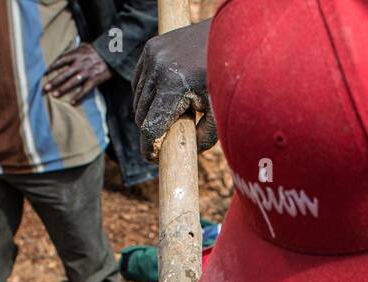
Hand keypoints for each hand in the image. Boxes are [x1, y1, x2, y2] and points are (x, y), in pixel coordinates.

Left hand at [43, 44, 112, 105]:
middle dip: (54, 81)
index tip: (45, 72)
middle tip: (45, 88)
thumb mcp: (85, 46)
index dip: (52, 66)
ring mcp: (86, 72)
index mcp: (76, 54)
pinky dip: (79, 96)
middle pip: (64, 73)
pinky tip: (73, 103)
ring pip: (72, 82)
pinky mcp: (94, 79)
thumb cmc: (98, 49)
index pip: (61, 60)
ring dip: (63, 89)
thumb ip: (75, 51)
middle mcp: (79, 63)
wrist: (113, 53)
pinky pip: (85, 89)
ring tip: (54, 95)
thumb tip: (67, 53)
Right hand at [132, 18, 215, 159]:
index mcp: (173, 85)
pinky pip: (139, 81)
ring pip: (138, 98)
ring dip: (148, 112)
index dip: (149, 146)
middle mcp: (158, 68)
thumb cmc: (226, 77)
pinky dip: (146, 94)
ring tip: (171, 114)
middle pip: (141, 113)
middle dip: (150, 129)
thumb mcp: (219, 112)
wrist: (228, 38)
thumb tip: (186, 153)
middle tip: (165, 138)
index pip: (150, 125)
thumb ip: (204, 137)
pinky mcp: (150, 48)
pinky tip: (162, 99)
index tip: (151, 158)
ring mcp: (152, 55)